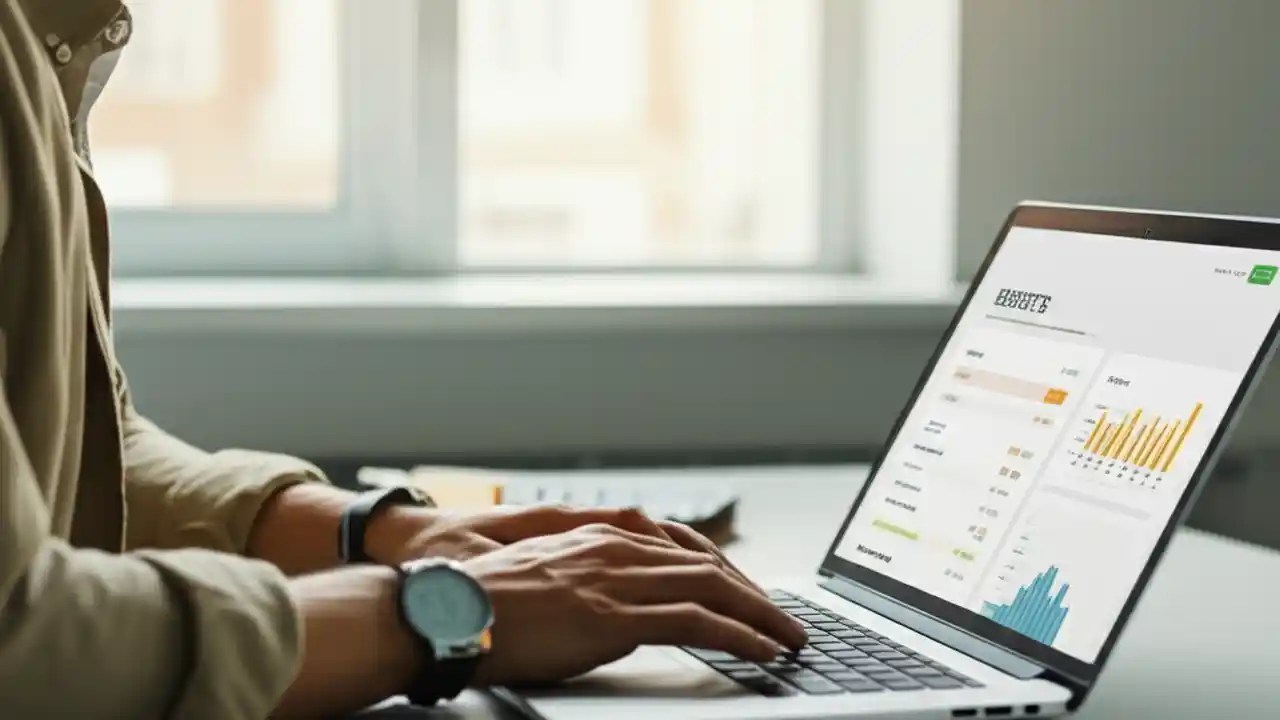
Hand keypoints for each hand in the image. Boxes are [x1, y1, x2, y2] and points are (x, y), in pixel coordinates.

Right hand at [461, 523, 807, 686]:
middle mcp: (616, 550)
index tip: (748, 595)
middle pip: (707, 565)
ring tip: (789, 638)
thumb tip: (616, 610)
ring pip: (712, 589)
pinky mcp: (615, 616)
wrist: (449, 612)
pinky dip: (739, 636)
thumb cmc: (484, 603)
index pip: (681, 549)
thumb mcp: (544, 578)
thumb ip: (587, 582)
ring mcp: (618, 581)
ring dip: (760, 615)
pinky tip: (761, 651)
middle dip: (753, 594)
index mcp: (600, 539)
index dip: (725, 572)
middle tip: (784, 619)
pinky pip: (696, 623)